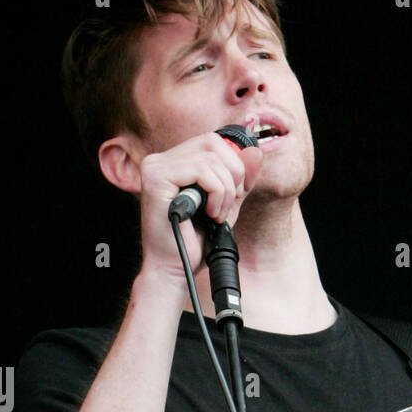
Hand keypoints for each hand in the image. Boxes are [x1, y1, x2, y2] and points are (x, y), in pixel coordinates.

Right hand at [137, 132, 263, 277]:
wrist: (176, 269)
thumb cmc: (196, 241)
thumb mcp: (226, 204)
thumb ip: (240, 179)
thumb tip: (255, 151)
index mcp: (174, 162)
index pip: (213, 142)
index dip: (234, 165)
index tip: (234, 195)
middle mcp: (161, 159)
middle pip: (213, 143)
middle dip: (233, 175)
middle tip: (226, 206)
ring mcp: (155, 166)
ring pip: (210, 159)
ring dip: (224, 191)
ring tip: (216, 215)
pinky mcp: (156, 177)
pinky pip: (201, 171)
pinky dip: (215, 194)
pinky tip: (208, 214)